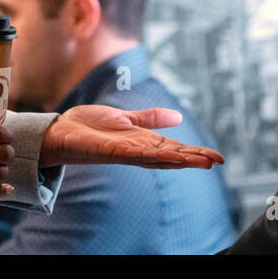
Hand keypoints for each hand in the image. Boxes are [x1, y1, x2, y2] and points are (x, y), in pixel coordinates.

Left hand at [38, 105, 224, 168]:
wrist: (61, 131)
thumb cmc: (89, 127)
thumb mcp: (126, 118)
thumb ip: (150, 118)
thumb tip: (178, 117)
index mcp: (141, 141)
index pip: (173, 148)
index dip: (193, 152)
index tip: (215, 157)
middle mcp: (135, 150)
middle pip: (169, 156)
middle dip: (192, 158)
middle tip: (216, 161)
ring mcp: (123, 152)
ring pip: (156, 157)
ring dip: (178, 159)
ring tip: (200, 161)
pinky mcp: (107, 150)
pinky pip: (132, 153)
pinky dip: (149, 154)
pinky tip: (165, 155)